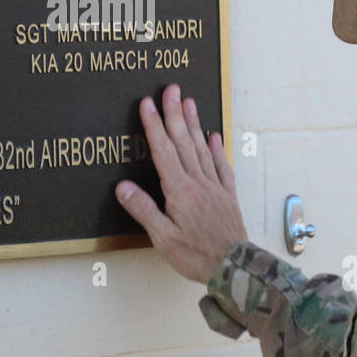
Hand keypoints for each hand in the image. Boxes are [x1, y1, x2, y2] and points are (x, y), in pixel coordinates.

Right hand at [115, 84, 248, 283]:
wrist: (235, 266)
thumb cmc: (196, 255)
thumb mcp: (162, 238)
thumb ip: (143, 209)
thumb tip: (122, 187)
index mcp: (180, 190)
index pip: (163, 151)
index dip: (154, 125)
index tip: (147, 103)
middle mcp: (198, 182)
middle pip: (183, 141)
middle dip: (175, 113)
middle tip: (172, 89)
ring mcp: (215, 186)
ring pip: (202, 148)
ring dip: (194, 124)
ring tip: (190, 103)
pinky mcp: (227, 195)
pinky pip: (221, 166)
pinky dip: (217, 149)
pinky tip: (213, 137)